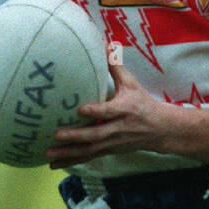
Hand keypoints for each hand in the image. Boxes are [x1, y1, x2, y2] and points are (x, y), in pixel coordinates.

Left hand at [47, 49, 168, 168]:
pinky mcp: (108, 150)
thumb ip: (115, 66)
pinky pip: (88, 157)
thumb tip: (103, 44)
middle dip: (76, 136)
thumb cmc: (142, 103)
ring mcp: (112, 142)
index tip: (80, 110)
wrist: (160, 130)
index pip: (109, 111)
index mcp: (124, 110)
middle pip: (96, 135)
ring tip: (49, 153)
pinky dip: (71, 161)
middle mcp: (118, 129)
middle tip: (57, 135)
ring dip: (69, 153)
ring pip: (89, 150)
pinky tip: (54, 164)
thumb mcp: (132, 83)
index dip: (96, 112)